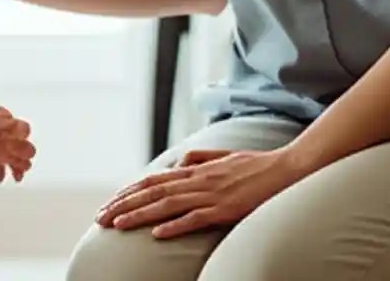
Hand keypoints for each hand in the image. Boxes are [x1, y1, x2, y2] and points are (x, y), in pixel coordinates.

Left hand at [0, 102, 35, 183]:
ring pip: (18, 162)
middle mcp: (12, 139)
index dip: (21, 138)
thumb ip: (2, 120)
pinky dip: (2, 174)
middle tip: (12, 159)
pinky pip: (2, 168)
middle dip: (23, 156)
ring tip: (17, 178)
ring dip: (19, 169)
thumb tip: (12, 120)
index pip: (24, 130)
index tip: (11, 143)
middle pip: (27, 149)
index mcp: (12, 125)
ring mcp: (5, 150)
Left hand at [95, 148, 301, 238]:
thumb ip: (199, 157)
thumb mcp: (224, 156)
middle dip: (124, 205)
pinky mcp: (226, 209)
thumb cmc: (258, 165)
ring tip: (117, 226)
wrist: (289, 169)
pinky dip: (175, 225)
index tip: (110, 203)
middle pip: (152, 192)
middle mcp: (199, 180)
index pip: (154, 180)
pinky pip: (196, 218)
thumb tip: (177, 161)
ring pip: (167, 204)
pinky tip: (157, 234)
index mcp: (196, 169)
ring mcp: (212, 194)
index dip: (129, 192)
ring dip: (139, 215)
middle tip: (101, 218)